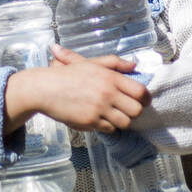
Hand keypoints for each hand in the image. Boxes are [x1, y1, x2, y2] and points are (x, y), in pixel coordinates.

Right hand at [4, 45, 148, 134]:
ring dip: (122, 120)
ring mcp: (99, 108)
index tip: (143, 101)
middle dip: (134, 112)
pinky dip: (108, 126)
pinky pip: (110, 129)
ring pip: (125, 122)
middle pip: (136, 110)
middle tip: (127, 110)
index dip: (145, 98)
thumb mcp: (91, 63)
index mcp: (110, 77)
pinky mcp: (90, 121)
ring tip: (114, 115)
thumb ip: (114, 63)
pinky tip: (101, 119)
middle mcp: (108, 93)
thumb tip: (134, 64)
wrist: (45, 88)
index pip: (140, 91)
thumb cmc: (68, 75)